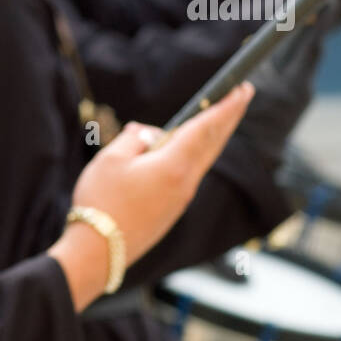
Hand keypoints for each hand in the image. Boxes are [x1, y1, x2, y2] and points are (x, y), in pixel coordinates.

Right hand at [53, 84, 253, 307]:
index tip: (243, 88)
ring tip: (211, 118)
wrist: (97, 252)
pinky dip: (192, 155)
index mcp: (174, 165)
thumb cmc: (101, 202)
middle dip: (229, 118)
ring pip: (202, 160)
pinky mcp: (171, 210)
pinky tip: (179, 150)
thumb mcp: (110, 160)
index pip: (206, 128)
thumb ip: (133, 139)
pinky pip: (187, 174)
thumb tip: (146, 133)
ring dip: (210, 137)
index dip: (226, 106)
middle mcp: (185, 183)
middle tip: (241, 94)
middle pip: (213, 144)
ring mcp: (181, 199)